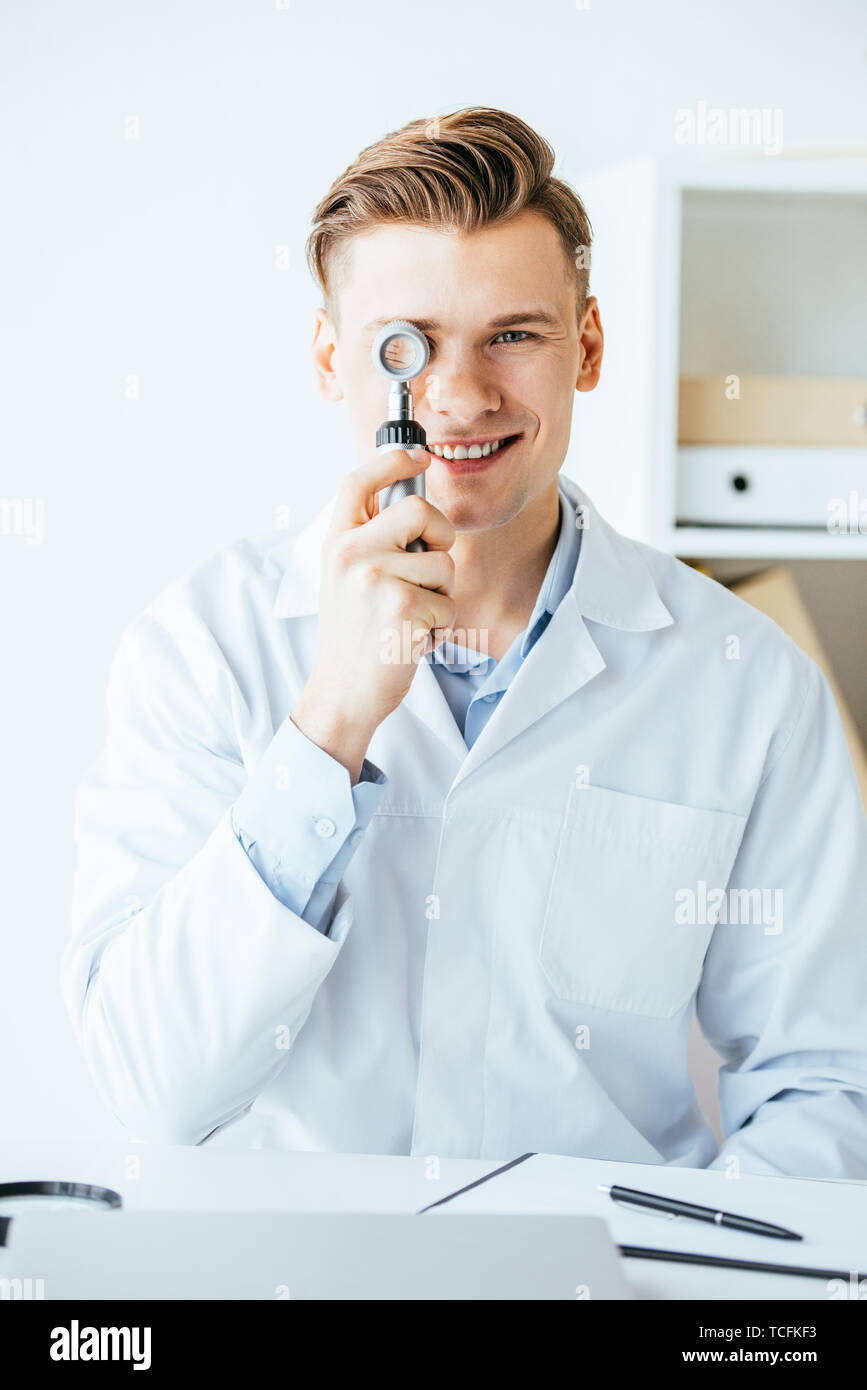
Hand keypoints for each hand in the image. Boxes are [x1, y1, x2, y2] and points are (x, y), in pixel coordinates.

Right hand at [291, 447, 455, 781]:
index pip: (358, 481)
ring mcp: (374, 578)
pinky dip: (441, 625)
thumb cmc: (355, 637)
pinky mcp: (401, 606)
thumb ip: (371, 544)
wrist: (343, 692)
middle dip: (440, 537)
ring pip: (443, 562)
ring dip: (441, 594)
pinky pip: (448, 601)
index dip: (392, 460)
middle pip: (419, 510)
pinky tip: (414, 639)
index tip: (419, 455)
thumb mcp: (347, 580)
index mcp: (336, 542)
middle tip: (429, 570)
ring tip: (411, 618)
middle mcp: (350, 553)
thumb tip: (415, 510)